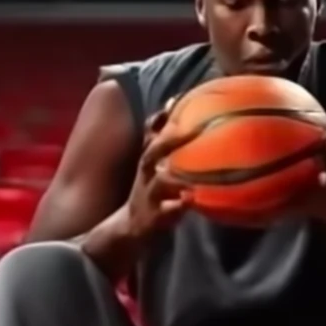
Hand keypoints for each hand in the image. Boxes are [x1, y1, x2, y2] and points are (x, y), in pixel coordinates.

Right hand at [125, 100, 195, 240]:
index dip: (163, 117)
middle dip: (171, 140)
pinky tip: (191, 200)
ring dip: (176, 175)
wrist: (131, 224)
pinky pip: (168, 210)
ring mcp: (150, 194)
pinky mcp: (155, 216)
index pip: (151, 131)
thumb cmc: (151, 187)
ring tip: (194, 171)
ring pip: (161, 180)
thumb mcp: (153, 161)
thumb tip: (174, 101)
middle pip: (154, 151)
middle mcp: (147, 171)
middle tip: (193, 129)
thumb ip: (163, 135)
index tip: (178, 101)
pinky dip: (179, 205)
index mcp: (148, 156)